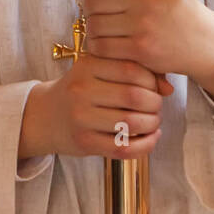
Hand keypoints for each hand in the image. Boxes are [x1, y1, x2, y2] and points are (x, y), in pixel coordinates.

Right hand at [38, 52, 172, 159]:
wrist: (45, 115)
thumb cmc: (81, 90)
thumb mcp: (98, 71)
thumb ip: (132, 71)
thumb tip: (168, 87)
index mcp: (87, 65)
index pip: (131, 69)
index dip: (152, 79)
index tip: (155, 87)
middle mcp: (81, 89)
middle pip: (134, 96)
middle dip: (155, 104)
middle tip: (156, 106)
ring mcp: (81, 117)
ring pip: (132, 123)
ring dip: (152, 124)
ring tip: (153, 122)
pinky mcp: (84, 142)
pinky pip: (124, 147)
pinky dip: (146, 145)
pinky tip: (150, 137)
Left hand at [83, 0, 213, 96]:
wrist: (205, 42)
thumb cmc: (174, 10)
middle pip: (92, 0)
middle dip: (91, 10)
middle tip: (102, 16)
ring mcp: (142, 23)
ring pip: (94, 24)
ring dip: (94, 31)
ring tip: (105, 31)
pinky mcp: (141, 49)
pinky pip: (101, 47)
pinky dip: (98, 48)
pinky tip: (109, 46)